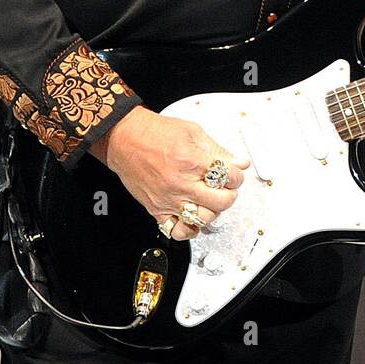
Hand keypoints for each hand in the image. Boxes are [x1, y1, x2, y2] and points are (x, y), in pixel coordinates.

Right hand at [89, 106, 250, 239]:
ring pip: (203, 219)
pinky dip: (190, 230)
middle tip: (225, 188)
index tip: (234, 173)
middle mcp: (181, 184)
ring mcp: (168, 199)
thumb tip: (239, 162)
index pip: (230, 177)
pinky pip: (177, 231)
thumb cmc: (154, 133)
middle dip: (229, 194)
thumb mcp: (193, 132)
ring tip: (210, 201)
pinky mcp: (156, 209)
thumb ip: (218, 150)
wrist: (124, 139)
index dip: (237, 175)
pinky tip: (194, 218)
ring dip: (212, 211)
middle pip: (221, 202)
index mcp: (192, 162)